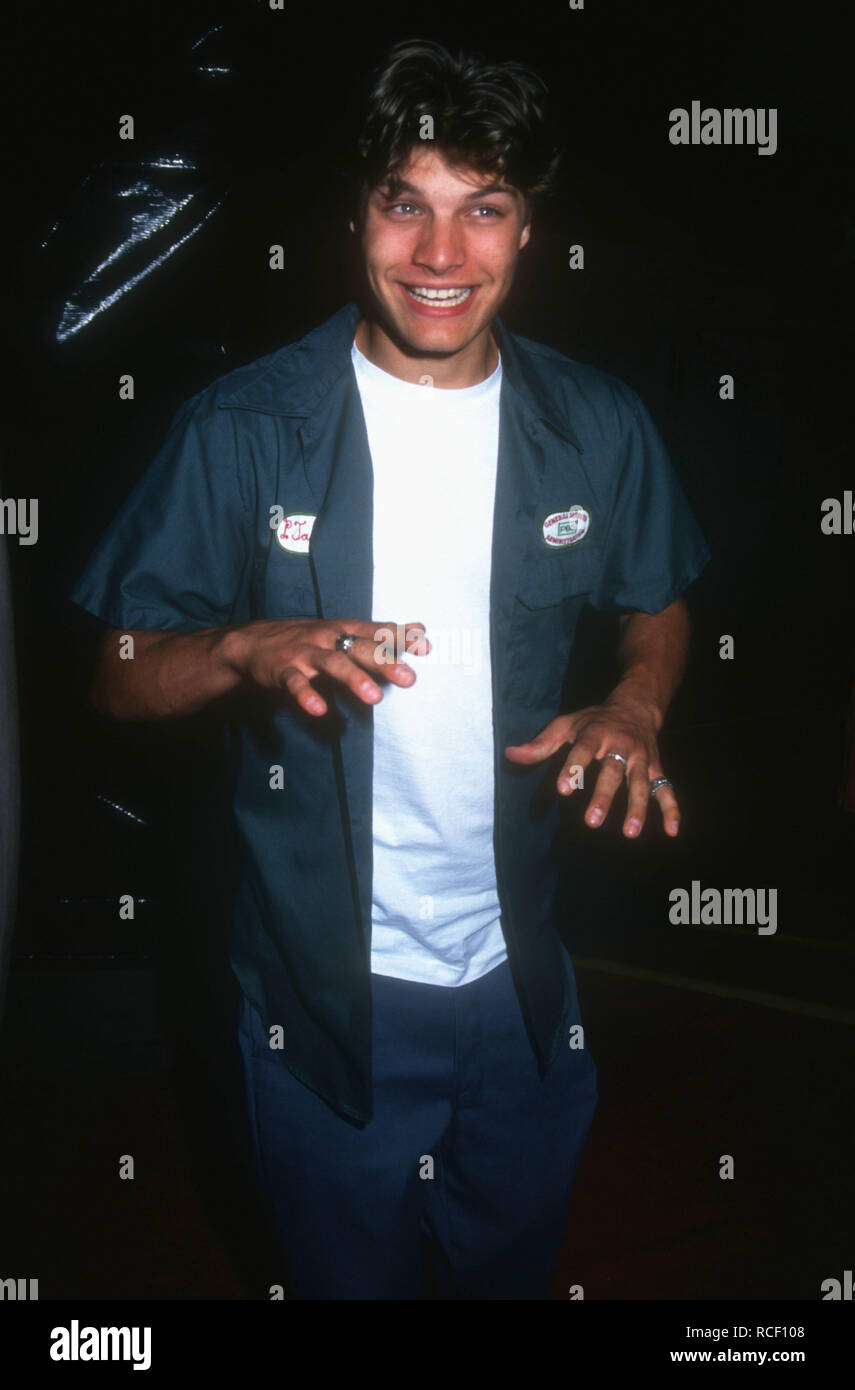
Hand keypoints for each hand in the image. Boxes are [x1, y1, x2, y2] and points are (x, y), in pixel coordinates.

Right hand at [230, 618, 429, 716]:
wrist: (253, 642)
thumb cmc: (310, 639)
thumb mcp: (346, 631)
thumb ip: (383, 634)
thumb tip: (421, 629)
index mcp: (345, 629)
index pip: (378, 631)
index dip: (401, 637)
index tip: (425, 647)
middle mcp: (328, 638)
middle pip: (360, 647)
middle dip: (385, 661)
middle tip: (409, 679)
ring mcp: (306, 653)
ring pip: (333, 664)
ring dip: (354, 679)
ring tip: (374, 698)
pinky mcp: (283, 670)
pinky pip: (296, 683)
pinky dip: (307, 695)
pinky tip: (320, 710)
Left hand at [504, 694, 679, 837]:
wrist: (636, 706)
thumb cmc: (594, 720)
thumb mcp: (566, 725)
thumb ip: (541, 744)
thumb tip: (511, 755)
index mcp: (596, 733)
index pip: (583, 750)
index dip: (574, 768)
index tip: (563, 789)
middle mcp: (621, 746)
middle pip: (613, 772)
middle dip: (604, 796)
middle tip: (592, 822)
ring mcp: (641, 759)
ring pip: (642, 784)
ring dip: (638, 808)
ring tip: (630, 833)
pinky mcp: (657, 769)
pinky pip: (667, 789)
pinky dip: (672, 809)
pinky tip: (672, 831)